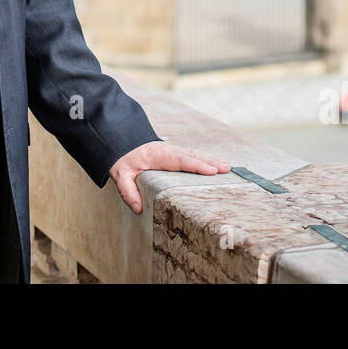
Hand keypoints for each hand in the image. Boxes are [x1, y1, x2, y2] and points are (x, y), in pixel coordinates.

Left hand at [108, 141, 230, 214]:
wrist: (120, 140)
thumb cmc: (122, 159)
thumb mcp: (120, 175)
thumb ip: (128, 192)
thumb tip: (138, 208)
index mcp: (157, 156)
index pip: (180, 161)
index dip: (196, 166)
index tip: (211, 171)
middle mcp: (167, 150)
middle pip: (192, 155)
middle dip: (210, 162)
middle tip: (226, 169)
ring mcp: (171, 149)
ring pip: (194, 153)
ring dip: (211, 159)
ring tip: (227, 166)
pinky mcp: (173, 151)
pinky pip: (192, 153)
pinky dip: (205, 157)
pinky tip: (215, 162)